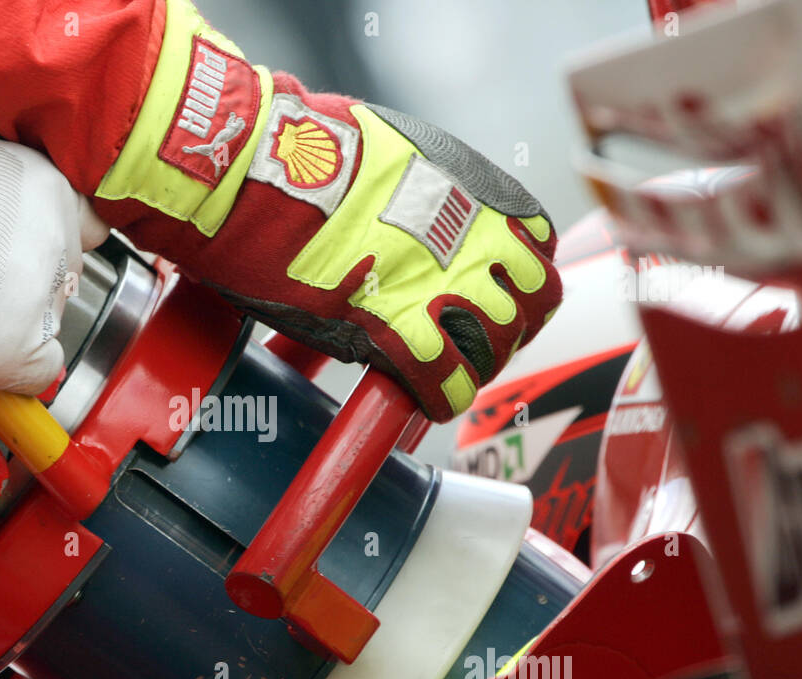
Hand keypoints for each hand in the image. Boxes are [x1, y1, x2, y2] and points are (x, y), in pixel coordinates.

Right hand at [0, 129, 108, 394]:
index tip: (25, 259)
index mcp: (46, 187)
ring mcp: (40, 294)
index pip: (84, 228)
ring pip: (46, 326)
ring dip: (8, 326)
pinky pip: (39, 373)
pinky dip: (11, 372)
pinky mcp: (16, 344)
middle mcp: (56, 238)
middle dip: (22, 287)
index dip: (49, 248)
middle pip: (60, 281)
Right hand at [91, 2, 561, 420]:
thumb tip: (412, 204)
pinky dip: (440, 398)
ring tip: (449, 372)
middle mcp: (479, 243)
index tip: (495, 290)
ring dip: (476, 364)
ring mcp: (444, 291)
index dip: (518, 278)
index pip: (539, 248)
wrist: (262, 177)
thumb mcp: (397, 153)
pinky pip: (446, 385)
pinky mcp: (400, 334)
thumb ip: (426, 185)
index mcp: (481, 194)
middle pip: (533, 304)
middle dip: (510, 325)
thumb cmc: (309, 153)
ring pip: (495, 350)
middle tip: (478, 338)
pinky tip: (427, 401)